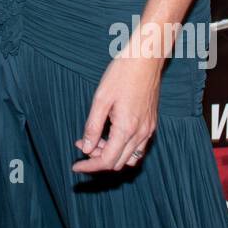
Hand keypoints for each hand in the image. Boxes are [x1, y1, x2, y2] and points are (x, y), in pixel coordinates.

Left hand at [72, 37, 161, 172]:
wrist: (145, 59)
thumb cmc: (121, 74)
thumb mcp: (101, 99)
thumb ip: (93, 126)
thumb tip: (85, 148)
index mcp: (126, 129)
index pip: (106, 161)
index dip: (89, 167)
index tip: (76, 167)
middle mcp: (141, 134)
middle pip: (118, 163)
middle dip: (97, 159)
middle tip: (82, 143)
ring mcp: (149, 130)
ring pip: (129, 158)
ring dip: (111, 155)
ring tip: (95, 139)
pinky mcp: (151, 124)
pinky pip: (138, 148)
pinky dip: (123, 148)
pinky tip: (110, 134)